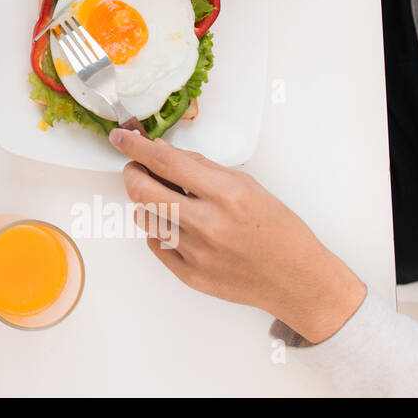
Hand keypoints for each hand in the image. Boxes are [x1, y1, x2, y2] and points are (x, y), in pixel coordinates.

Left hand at [109, 128, 365, 342]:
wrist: (298, 280)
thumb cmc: (278, 229)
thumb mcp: (248, 186)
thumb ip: (202, 168)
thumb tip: (161, 151)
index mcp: (227, 195)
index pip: (165, 162)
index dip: (135, 147)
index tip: (119, 138)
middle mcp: (208, 225)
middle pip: (142, 191)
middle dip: (132, 173)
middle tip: (137, 168)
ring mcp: (197, 254)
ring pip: (144, 217)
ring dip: (148, 202)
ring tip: (170, 200)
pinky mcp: (190, 276)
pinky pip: (155, 244)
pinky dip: (160, 230)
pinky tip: (180, 227)